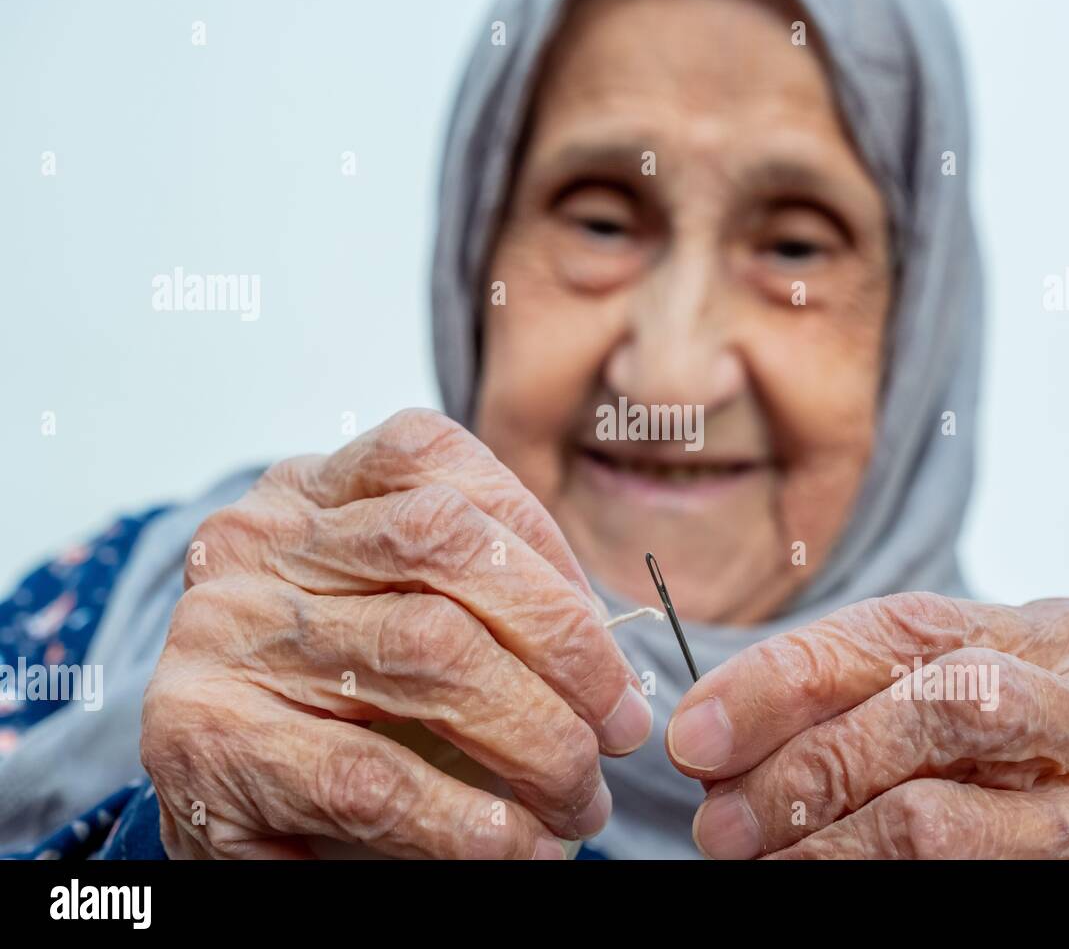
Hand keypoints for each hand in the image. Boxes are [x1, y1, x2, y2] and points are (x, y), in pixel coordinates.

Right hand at [141, 409, 651, 858]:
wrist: (212, 793)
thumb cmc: (329, 699)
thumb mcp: (400, 615)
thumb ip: (486, 602)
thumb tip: (612, 654)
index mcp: (309, 491)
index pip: (440, 468)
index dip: (545, 546)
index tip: (605, 637)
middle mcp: (258, 540)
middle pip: (447, 548)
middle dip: (564, 643)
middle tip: (619, 728)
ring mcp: (225, 630)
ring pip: (427, 649)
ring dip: (536, 737)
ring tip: (578, 798)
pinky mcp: (207, 738)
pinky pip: (371, 774)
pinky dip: (467, 819)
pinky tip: (516, 844)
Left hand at [666, 593, 1068, 858]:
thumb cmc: (1002, 756)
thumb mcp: (939, 698)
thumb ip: (845, 697)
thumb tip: (710, 736)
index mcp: (1063, 633)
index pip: (903, 632)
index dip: (785, 678)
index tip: (697, 731)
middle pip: (936, 710)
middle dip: (807, 763)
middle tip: (718, 814)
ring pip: (936, 821)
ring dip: (817, 843)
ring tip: (753, 852)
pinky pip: (956, 884)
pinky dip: (862, 881)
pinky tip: (812, 877)